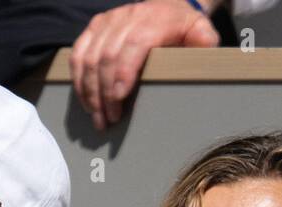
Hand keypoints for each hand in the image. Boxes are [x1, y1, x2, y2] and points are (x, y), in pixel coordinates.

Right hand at [71, 0, 219, 130]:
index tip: (119, 97)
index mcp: (155, 19)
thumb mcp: (201, 32)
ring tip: (97, 116)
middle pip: (107, 55)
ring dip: (89, 91)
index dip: (123, 71)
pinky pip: (78, 53)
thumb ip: (204, 43)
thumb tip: (202, 54)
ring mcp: (108, 20)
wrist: (167, 6)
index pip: (134, 43)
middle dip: (104, 92)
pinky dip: (78, 79)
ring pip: (89, 57)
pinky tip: (85, 100)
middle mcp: (128, 16)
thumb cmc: (184, 28)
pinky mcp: (95, 27)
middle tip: (109, 119)